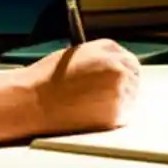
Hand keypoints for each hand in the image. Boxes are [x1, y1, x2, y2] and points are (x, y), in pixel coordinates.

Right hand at [25, 38, 140, 134]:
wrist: (34, 100)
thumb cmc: (47, 79)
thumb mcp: (76, 55)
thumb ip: (100, 58)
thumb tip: (115, 67)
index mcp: (108, 50)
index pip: (129, 61)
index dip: (122, 71)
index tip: (117, 79)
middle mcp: (118, 68)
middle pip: (134, 79)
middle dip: (122, 86)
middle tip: (102, 95)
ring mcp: (120, 92)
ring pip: (129, 98)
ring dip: (117, 102)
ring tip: (89, 103)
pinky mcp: (116, 114)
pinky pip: (122, 116)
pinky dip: (111, 116)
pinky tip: (90, 113)